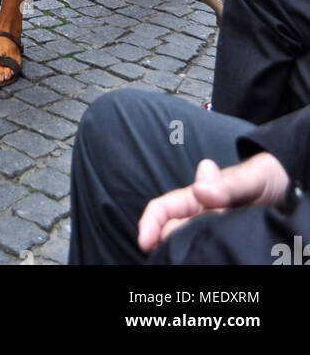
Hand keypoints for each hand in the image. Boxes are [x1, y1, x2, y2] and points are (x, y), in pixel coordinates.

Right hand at [137, 151, 289, 253]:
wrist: (291, 191)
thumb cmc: (267, 177)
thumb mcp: (252, 177)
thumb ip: (228, 184)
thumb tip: (199, 192)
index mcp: (197, 197)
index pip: (164, 208)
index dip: (150, 223)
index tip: (146, 241)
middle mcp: (200, 215)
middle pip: (174, 232)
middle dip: (175, 241)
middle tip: (201, 244)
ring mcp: (212, 230)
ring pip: (190, 244)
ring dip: (190, 251)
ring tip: (206, 256)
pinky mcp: (225, 243)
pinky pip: (209, 252)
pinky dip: (204, 257)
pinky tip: (213, 260)